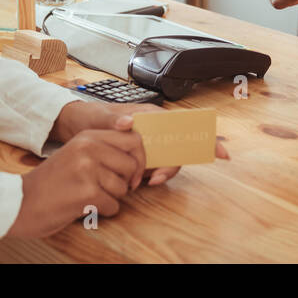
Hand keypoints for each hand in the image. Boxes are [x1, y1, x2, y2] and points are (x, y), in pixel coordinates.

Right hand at [8, 127, 144, 238]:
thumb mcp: (74, 154)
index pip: (132, 140)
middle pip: (131, 165)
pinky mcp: (87, 192)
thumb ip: (102, 150)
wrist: (20, 202)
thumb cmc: (50, 183)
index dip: (139, 158)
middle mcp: (89, 148)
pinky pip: (113, 205)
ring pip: (123, 188)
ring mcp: (88, 169)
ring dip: (111, 198)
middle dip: (125, 182)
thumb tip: (136, 156)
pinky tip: (85, 207)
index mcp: (87, 137)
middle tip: (107, 189)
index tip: (132, 173)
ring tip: (88, 196)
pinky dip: (103, 211)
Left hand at [50, 99, 229, 186]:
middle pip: (179, 149)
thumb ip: (113, 120)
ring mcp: (149, 144)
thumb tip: (127, 122)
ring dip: (161, 173)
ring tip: (144, 181)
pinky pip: (155, 168)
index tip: (222, 152)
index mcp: (151, 116)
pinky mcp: (141, 156)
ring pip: (168, 161)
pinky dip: (152, 177)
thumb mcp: (99, 118)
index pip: (185, 124)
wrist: (75, 127)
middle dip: (173, 166)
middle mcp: (155, 130)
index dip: (206, 138)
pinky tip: (139, 181)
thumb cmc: (90, 118)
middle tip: (155, 178)